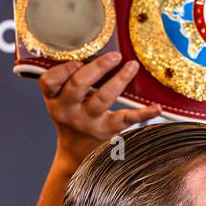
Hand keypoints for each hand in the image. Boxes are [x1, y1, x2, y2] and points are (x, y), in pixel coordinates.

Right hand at [38, 52, 162, 167]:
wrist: (76, 155)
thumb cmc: (71, 118)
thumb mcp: (60, 101)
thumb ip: (67, 80)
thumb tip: (92, 50)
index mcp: (54, 101)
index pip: (49, 82)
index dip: (63, 70)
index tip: (78, 62)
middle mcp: (69, 112)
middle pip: (79, 85)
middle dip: (98, 68)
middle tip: (115, 56)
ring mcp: (89, 122)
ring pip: (103, 98)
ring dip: (119, 80)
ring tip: (132, 66)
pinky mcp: (107, 131)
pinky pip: (127, 120)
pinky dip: (144, 113)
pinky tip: (157, 107)